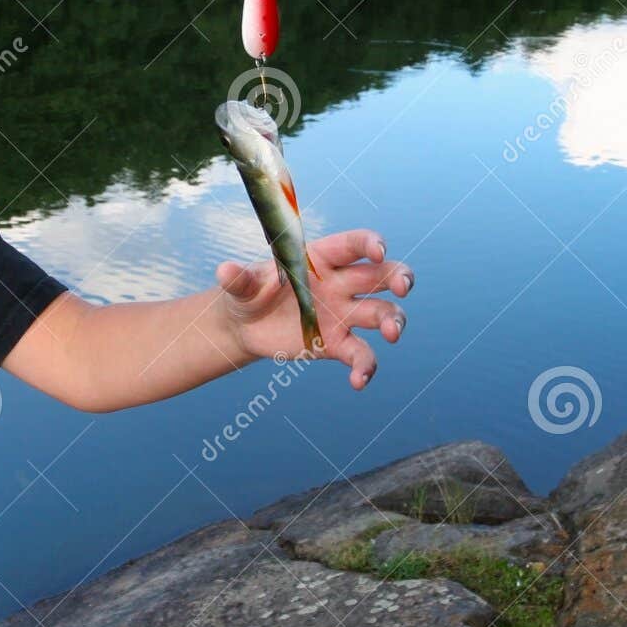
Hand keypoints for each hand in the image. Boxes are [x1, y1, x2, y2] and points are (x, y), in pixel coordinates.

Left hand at [215, 228, 411, 390]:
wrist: (245, 326)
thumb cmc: (248, 293)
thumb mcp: (240, 286)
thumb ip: (238, 279)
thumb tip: (224, 271)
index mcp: (321, 259)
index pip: (353, 245)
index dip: (371, 244)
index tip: (379, 251)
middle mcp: (341, 284)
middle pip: (381, 276)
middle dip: (400, 277)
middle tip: (403, 288)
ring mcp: (344, 315)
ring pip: (382, 313)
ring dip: (394, 321)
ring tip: (391, 334)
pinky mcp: (339, 344)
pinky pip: (361, 355)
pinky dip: (365, 368)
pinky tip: (359, 381)